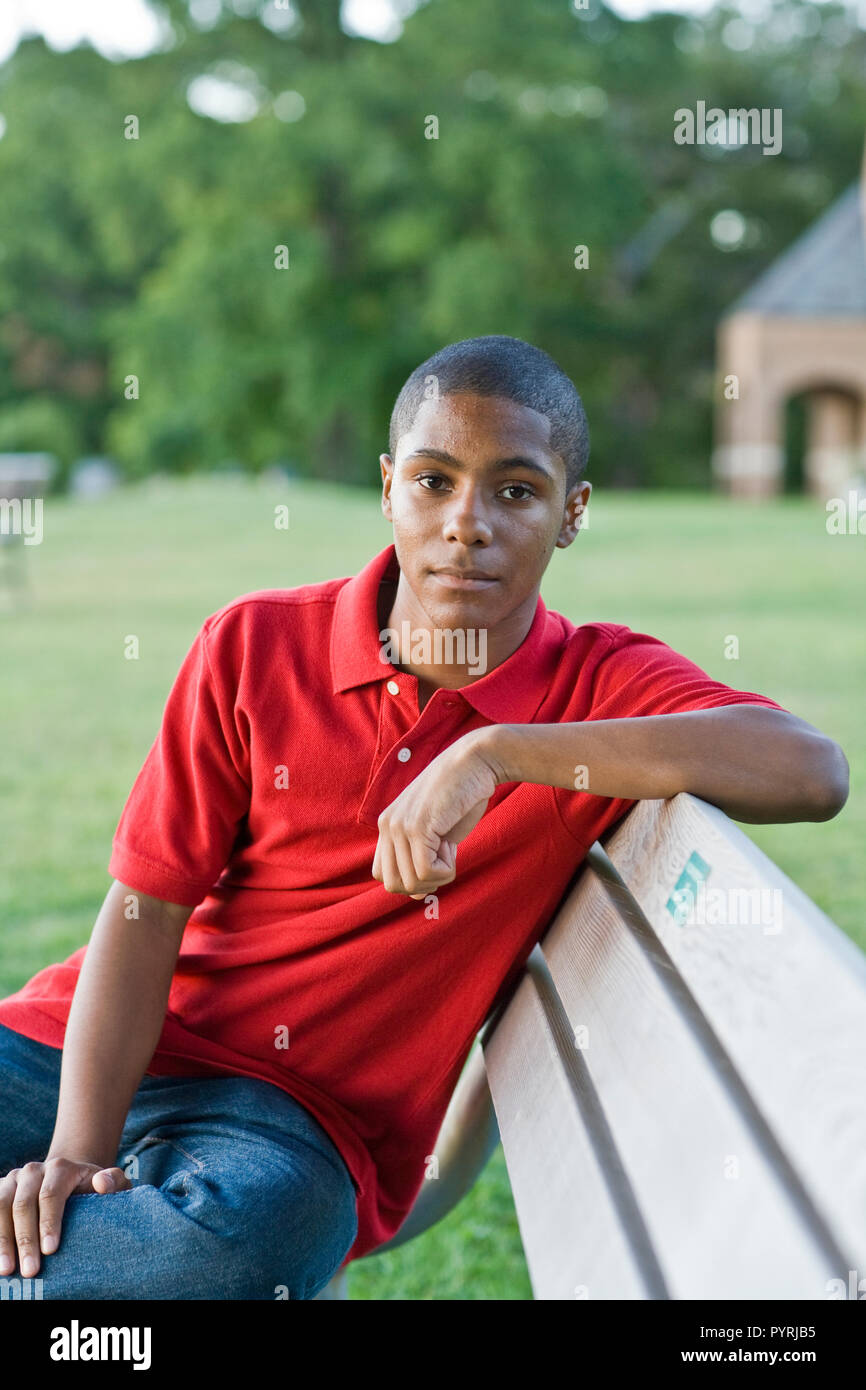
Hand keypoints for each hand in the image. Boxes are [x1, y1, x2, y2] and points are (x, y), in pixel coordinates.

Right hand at [0, 1157, 132, 1277]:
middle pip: (23, 1204)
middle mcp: (32, 1171)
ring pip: (1, 1207)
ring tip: (7, 1270)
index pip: (50, 1195)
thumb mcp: (109, 1184)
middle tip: (31, 1270)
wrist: (67, 1180)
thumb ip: (114, 1182)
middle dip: (25, 1240)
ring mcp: (12, 1180)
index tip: (51, 1250)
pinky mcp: (0, 1191)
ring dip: (2, 1240)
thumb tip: (101, 1183)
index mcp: (60, 1168)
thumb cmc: (91, 1189)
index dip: (49, 1223)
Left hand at [372, 729, 502, 897]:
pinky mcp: (417, 827)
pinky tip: (453, 849)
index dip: (410, 880)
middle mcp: (387, 825)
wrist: (477, 762)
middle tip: (443, 861)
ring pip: (409, 883)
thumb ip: (420, 857)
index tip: (434, 864)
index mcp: (387, 824)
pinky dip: (445, 871)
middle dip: (422, 885)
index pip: (382, 874)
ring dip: (437, 876)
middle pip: (392, 885)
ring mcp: (399, 826)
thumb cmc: (462, 796)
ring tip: (450, 849)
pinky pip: (426, 872)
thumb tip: (414, 896)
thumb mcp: (435, 831)